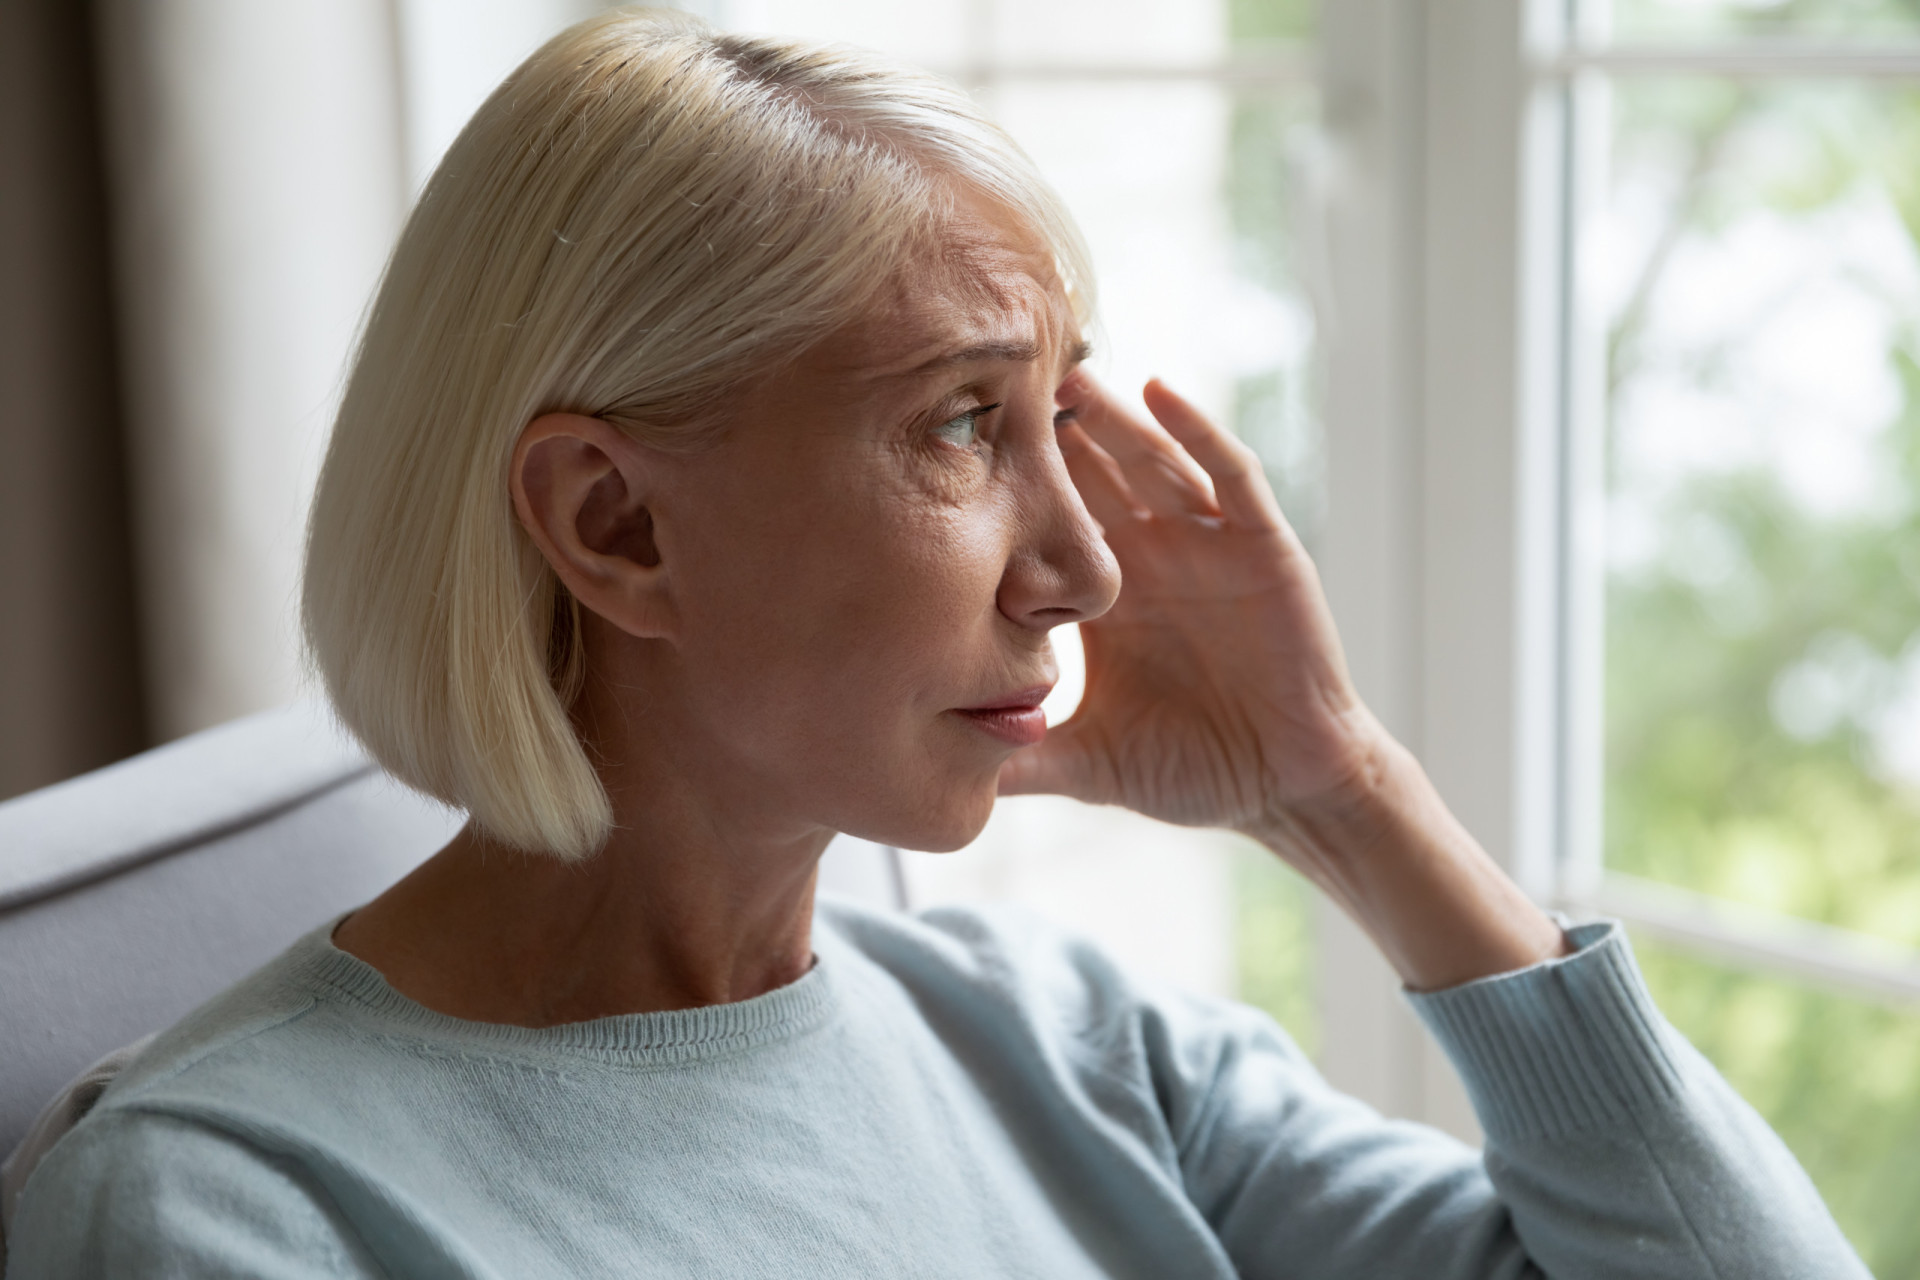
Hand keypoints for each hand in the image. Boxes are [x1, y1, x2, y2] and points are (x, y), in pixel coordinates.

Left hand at [1000, 373, 1565, 988]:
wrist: (1286, 786)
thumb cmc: (1193, 771)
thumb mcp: (1090, 762)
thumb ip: (1023, 762)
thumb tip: (942, 781)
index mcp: (1103, 600)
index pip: (1047, 527)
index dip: (1007, 488)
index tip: (945, 449)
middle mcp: (1151, 559)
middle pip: (1093, 476)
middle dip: (1051, 433)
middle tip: (994, 381)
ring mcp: (1207, 546)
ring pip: (1152, 462)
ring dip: (1113, 418)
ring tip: (1067, 371)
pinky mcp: (1262, 548)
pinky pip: (1230, 476)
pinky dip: (1198, 431)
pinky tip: (1159, 390)